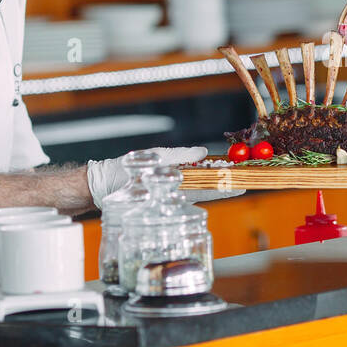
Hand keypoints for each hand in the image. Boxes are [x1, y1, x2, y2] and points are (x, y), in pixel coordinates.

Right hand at [86, 146, 242, 207]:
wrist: (100, 184)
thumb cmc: (123, 173)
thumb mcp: (152, 159)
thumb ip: (179, 155)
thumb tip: (202, 152)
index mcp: (175, 189)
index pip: (208, 190)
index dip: (228, 187)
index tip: (245, 184)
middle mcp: (175, 193)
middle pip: (207, 190)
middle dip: (226, 185)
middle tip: (246, 179)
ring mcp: (170, 192)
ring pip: (198, 188)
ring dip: (214, 181)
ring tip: (231, 174)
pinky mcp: (163, 188)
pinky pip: (185, 185)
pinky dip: (198, 179)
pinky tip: (206, 173)